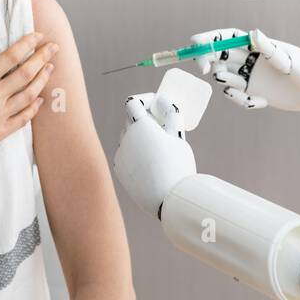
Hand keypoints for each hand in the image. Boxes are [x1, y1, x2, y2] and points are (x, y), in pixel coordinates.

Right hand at [0, 31, 58, 172]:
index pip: (10, 57)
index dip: (27, 44)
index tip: (38, 35)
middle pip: (26, 73)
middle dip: (43, 57)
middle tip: (54, 47)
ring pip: (29, 94)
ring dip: (43, 79)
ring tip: (51, 68)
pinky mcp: (0, 132)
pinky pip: (24, 118)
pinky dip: (35, 108)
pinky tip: (40, 100)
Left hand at [112, 92, 195, 218]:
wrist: (168, 200)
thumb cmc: (177, 166)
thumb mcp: (179, 137)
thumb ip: (172, 115)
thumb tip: (163, 100)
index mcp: (141, 126)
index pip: (133, 102)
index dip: (145, 99)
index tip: (156, 102)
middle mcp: (126, 138)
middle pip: (129, 118)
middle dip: (143, 116)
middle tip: (161, 123)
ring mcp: (121, 154)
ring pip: (127, 136)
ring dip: (138, 135)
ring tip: (157, 146)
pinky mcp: (119, 169)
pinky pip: (125, 154)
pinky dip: (134, 152)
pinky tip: (149, 162)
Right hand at [190, 27, 299, 111]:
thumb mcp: (290, 61)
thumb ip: (270, 50)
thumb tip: (253, 33)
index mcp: (257, 45)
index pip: (227, 38)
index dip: (209, 39)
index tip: (196, 45)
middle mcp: (250, 59)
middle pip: (218, 55)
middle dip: (206, 59)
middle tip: (205, 69)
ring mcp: (250, 76)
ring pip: (224, 76)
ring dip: (226, 81)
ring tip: (246, 87)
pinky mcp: (253, 92)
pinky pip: (236, 95)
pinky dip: (242, 100)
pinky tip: (263, 102)